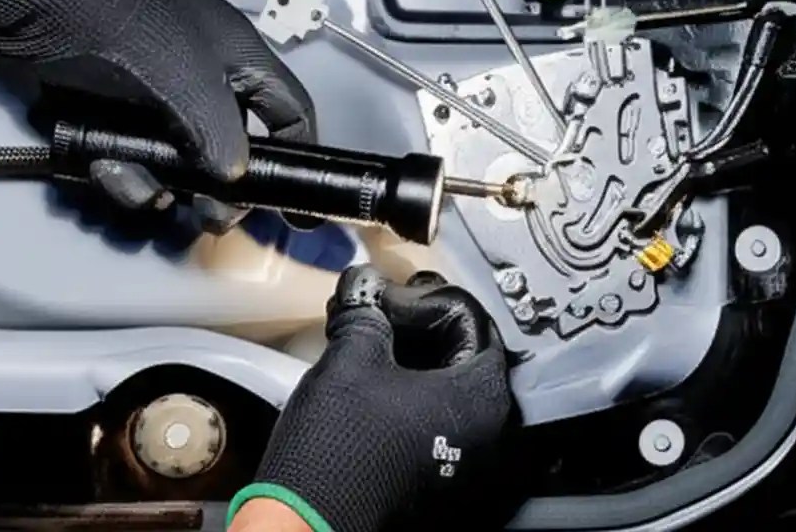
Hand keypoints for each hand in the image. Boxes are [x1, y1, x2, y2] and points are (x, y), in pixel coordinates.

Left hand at [0, 0, 315, 228]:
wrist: (33, 4)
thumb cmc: (125, 28)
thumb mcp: (190, 83)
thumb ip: (222, 138)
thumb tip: (232, 179)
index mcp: (238, 59)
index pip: (290, 111)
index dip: (303, 155)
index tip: (300, 202)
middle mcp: (203, 82)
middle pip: (231, 151)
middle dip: (220, 190)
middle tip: (211, 218)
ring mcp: (157, 100)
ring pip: (178, 166)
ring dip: (163, 188)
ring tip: (145, 193)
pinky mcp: (113, 116)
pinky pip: (134, 161)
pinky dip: (124, 174)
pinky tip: (107, 170)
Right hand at [229, 266, 513, 531]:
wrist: (310, 520)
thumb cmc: (340, 449)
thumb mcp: (352, 358)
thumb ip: (367, 312)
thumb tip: (364, 287)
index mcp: (480, 395)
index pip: (469, 318)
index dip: (422, 299)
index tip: (383, 298)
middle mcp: (485, 428)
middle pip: (462, 348)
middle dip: (415, 322)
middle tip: (376, 309)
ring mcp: (462, 453)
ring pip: (444, 380)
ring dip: (407, 352)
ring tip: (364, 336)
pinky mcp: (435, 469)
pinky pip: (431, 412)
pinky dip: (404, 385)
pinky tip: (366, 373)